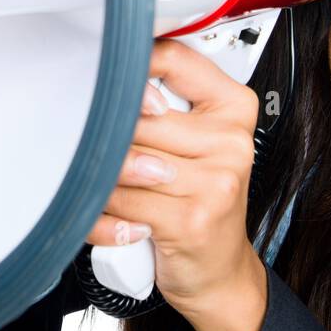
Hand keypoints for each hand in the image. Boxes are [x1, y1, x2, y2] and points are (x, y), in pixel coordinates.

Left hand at [85, 38, 260, 315]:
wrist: (220, 270)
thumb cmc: (202, 200)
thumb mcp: (197, 144)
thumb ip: (166, 105)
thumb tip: (108, 81)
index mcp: (234, 109)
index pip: (176, 59)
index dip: (132, 63)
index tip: (108, 73)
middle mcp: (231, 141)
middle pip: (139, 113)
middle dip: (108, 135)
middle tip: (96, 148)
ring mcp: (216, 180)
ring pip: (124, 158)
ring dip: (101, 176)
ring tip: (105, 186)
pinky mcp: (192, 217)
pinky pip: (122, 200)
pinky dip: (102, 212)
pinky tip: (112, 217)